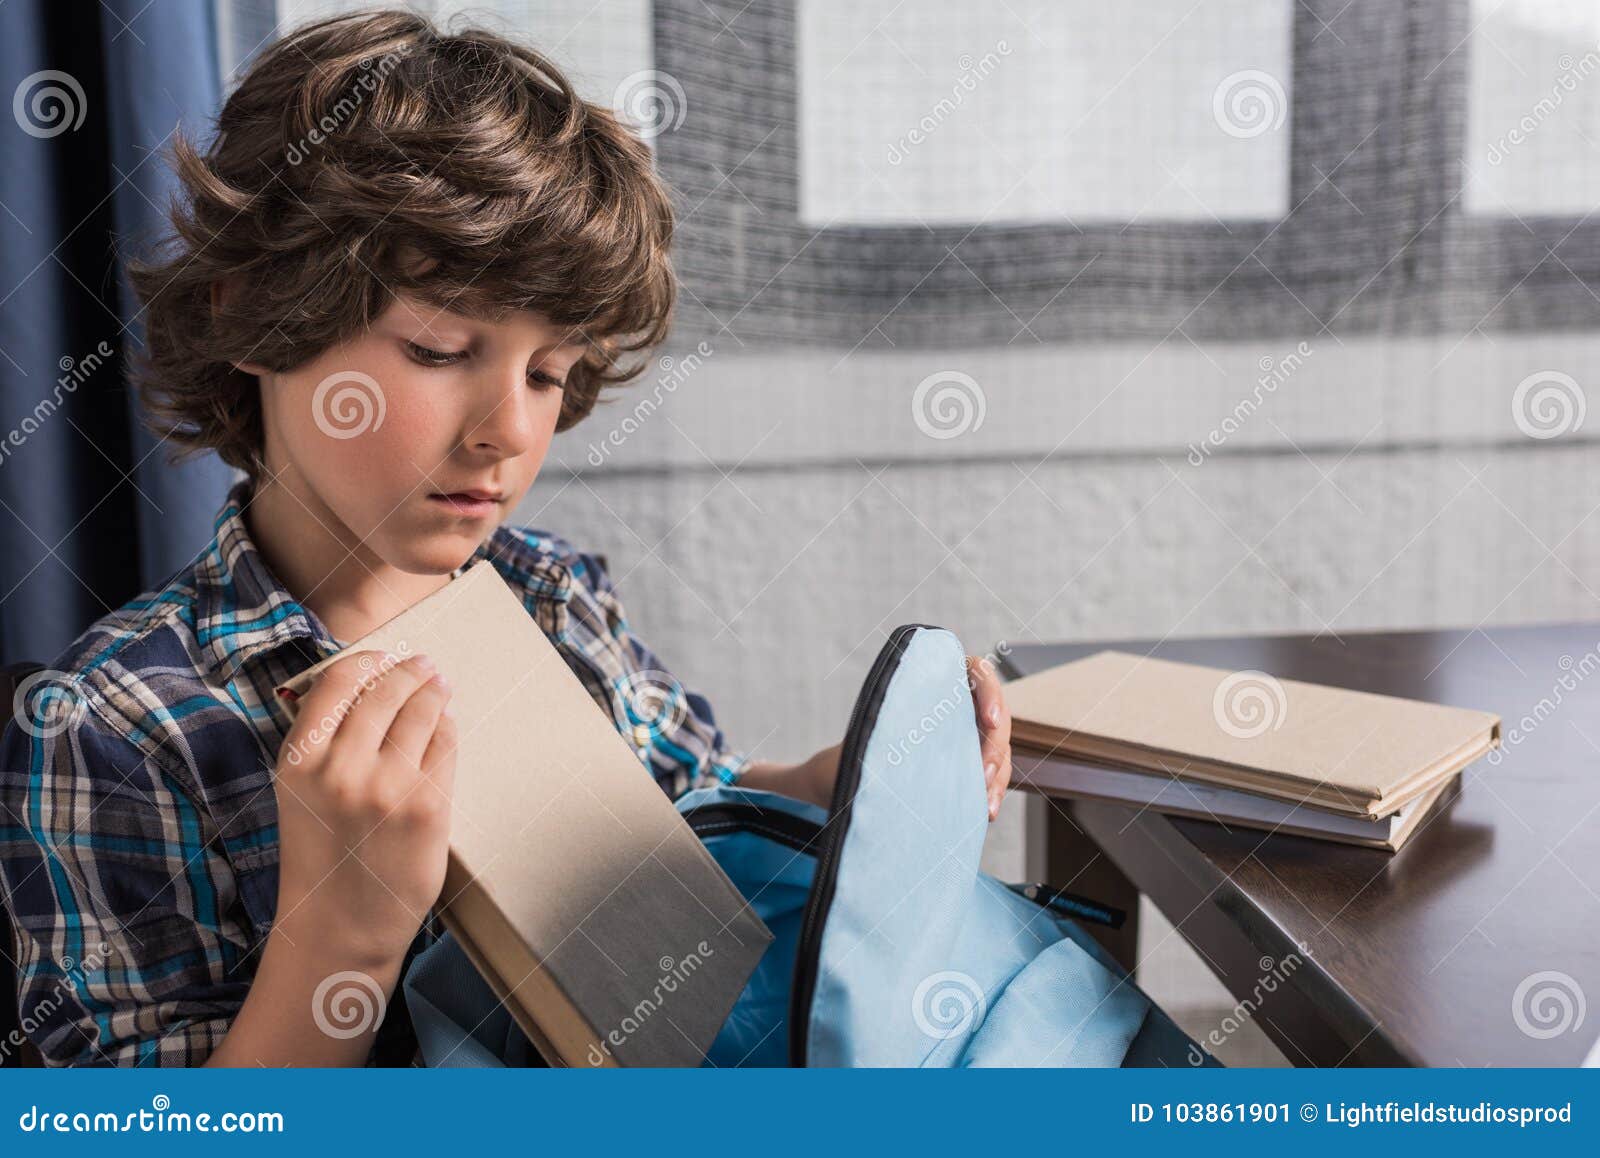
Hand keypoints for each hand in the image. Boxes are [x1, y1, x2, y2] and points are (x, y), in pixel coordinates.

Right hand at [271, 650, 457, 965]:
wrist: (339, 927)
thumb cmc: (321, 857)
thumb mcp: (300, 793)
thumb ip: (323, 743)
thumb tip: (368, 686)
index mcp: (300, 761)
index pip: (337, 682)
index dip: (367, 661)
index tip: (384, 657)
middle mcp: (342, 768)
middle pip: (386, 691)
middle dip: (409, 671)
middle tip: (423, 665)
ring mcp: (389, 786)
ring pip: (422, 712)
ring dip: (434, 693)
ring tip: (438, 687)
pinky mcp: (428, 805)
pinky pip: (445, 746)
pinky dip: (447, 728)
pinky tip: (446, 725)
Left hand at [739, 653, 1013, 821]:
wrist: (839, 814)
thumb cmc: (828, 785)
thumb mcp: (807, 777)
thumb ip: (774, 775)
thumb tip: (736, 776)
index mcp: (917, 698)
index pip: (970, 671)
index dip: (987, 689)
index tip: (986, 717)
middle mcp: (942, 719)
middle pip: (991, 717)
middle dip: (994, 744)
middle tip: (981, 775)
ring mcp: (957, 750)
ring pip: (995, 751)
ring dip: (997, 773)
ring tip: (985, 802)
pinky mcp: (962, 782)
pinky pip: (991, 779)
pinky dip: (992, 792)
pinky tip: (985, 812)